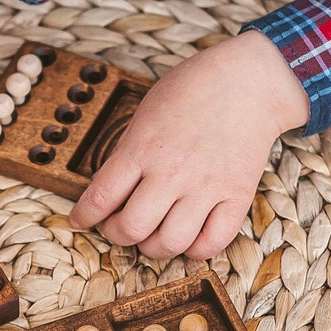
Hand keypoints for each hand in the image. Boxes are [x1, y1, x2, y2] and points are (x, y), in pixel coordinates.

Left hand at [71, 31, 309, 260]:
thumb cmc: (194, 90)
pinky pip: (212, 243)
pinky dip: (195, 249)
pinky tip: (188, 236)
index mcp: (143, 148)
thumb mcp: (146, 113)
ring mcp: (206, 186)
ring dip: (153, 246)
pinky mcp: (236, 196)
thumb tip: (109, 193)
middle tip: (119, 226)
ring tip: (152, 234)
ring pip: (170, 243)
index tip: (81, 219)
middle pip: (132, 228)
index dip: (85, 216)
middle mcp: (173, 171)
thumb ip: (128, 153)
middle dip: (117, 234)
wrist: (249, 81)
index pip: (101, 197)